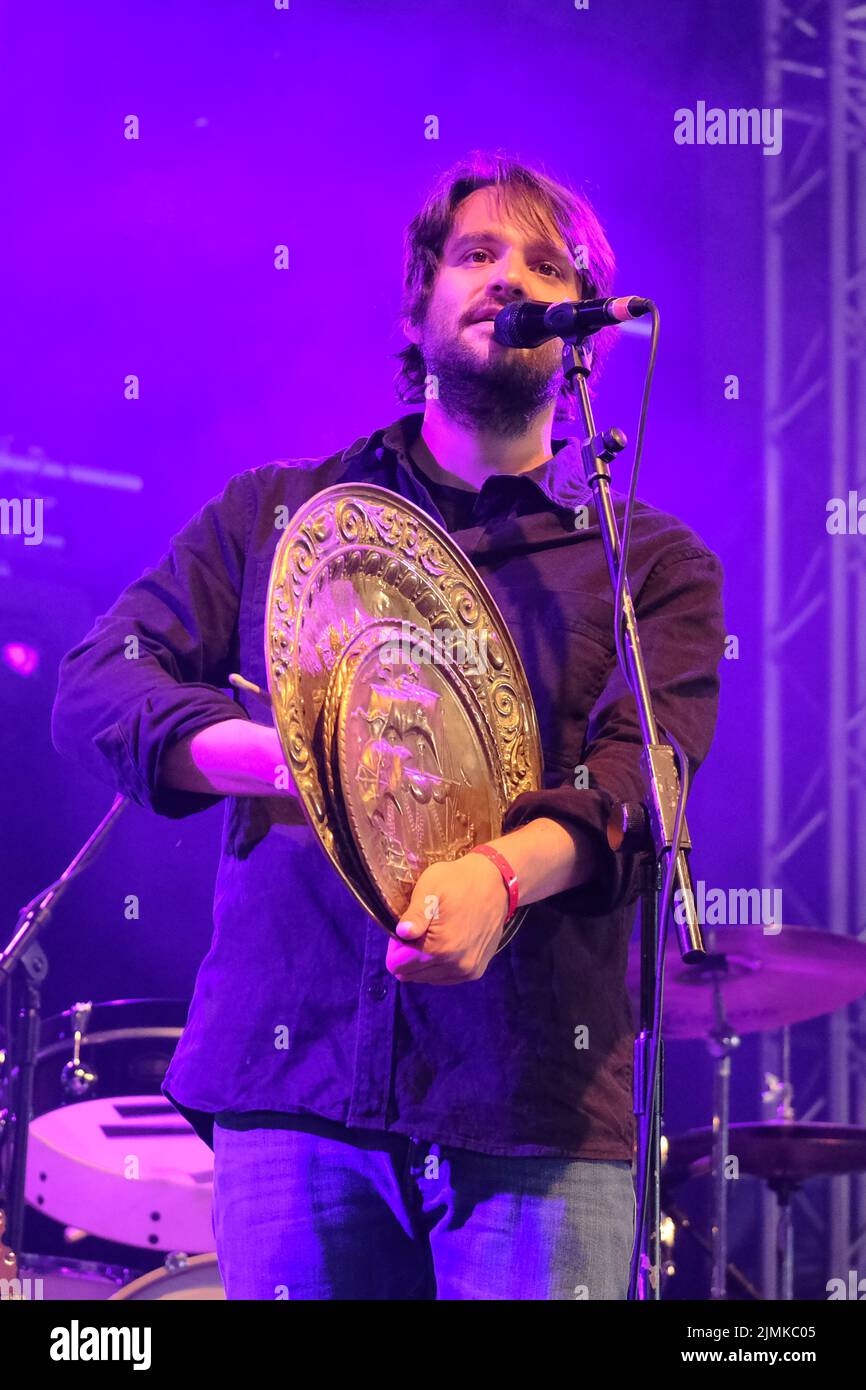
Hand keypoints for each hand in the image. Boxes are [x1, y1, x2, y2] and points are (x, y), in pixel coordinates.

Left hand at [385, 852, 509, 984]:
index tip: (407, 929)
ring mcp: (468, 970)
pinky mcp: (476, 970)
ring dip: (424, 961)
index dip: (396, 947)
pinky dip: (439, 965)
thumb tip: (401, 933)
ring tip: (433, 935)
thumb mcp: (431, 888)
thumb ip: (415, 914)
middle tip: (419, 930)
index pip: (398, 965)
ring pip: (428, 978)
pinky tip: (445, 944)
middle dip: (408, 955)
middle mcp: (455, 965)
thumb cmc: (458, 881)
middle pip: (411, 974)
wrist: (496, 883)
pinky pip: (445, 978)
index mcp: (440, 947)